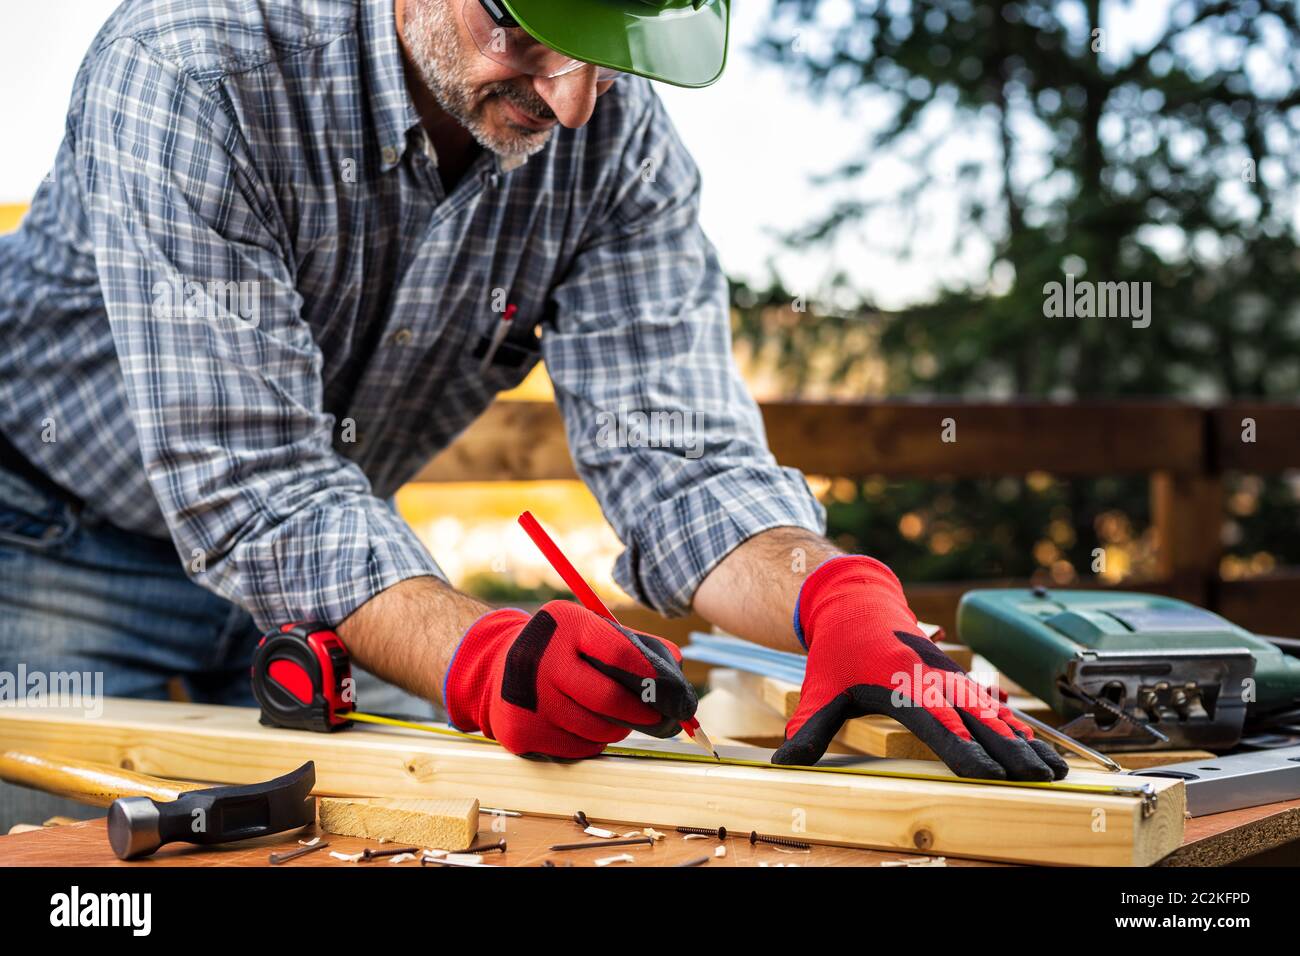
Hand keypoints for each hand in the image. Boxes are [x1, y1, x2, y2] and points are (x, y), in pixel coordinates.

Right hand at [443, 601, 696, 757]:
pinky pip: (577, 748)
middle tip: (661, 719)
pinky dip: (593, 742)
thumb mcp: (591, 632)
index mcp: (563, 623)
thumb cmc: (561, 650)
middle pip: (610, 699)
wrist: (497, 670)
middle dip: (645, 714)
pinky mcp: (520, 731)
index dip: (654, 679)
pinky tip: (586, 726)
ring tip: (620, 719)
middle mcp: (538, 658)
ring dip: (619, 729)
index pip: (620, 654)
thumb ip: (635, 645)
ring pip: (597, 729)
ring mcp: (526, 698)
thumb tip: (677, 664)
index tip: (676, 696)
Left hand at [773, 556, 1069, 780]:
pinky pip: (994, 704)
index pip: (937, 724)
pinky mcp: (957, 677)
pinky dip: (1020, 726)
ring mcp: (948, 676)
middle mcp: (931, 678)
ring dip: (1025, 741)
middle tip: (1039, 778)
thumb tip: (784, 764)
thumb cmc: (837, 651)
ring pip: (993, 712)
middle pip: (977, 720)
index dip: (964, 750)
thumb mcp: (819, 688)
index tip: (989, 774)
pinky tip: (1044, 748)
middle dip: (1010, 751)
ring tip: (1055, 769)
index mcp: (900, 684)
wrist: (855, 602)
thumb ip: (809, 729)